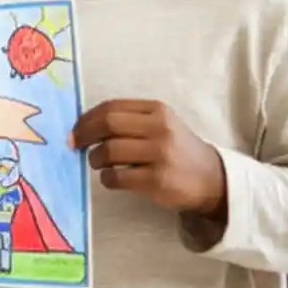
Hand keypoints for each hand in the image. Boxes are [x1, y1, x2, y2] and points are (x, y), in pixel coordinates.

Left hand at [70, 99, 225, 220]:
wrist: (211, 179)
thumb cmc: (176, 149)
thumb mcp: (159, 125)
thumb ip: (128, 121)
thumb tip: (82, 127)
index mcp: (157, 110)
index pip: (111, 107)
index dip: (87, 118)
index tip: (75, 129)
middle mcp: (160, 128)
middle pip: (108, 125)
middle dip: (84, 134)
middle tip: (75, 145)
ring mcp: (160, 154)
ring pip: (109, 151)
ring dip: (95, 158)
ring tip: (98, 163)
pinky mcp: (158, 180)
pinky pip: (117, 177)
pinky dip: (106, 178)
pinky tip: (111, 179)